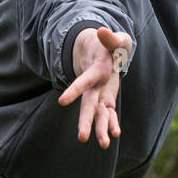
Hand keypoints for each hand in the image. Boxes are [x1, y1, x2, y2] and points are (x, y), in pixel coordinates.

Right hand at [58, 26, 131, 147]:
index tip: (61, 102)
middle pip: (88, 104)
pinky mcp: (107, 98)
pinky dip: (112, 124)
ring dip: (100, 128)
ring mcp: (100, 93)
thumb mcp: (117, 38)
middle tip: (81, 138)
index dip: (74, 90)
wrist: (101, 52)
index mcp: (96, 70)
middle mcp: (95, 85)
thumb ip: (112, 38)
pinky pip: (109, 113)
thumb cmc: (110, 44)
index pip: (84, 81)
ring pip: (98, 113)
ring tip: (104, 145)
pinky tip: (115, 135)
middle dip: (86, 120)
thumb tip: (102, 32)